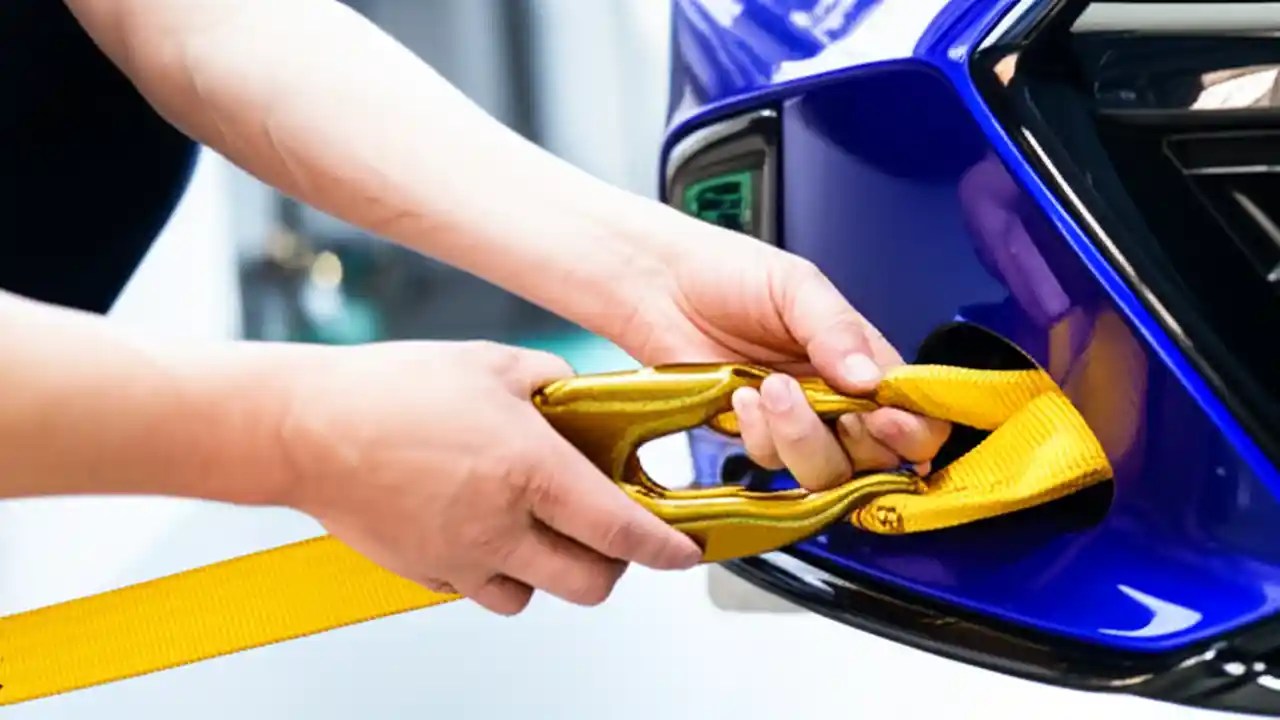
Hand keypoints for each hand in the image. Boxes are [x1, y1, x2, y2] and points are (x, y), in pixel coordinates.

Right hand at [272, 340, 701, 614]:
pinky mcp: (426, 572)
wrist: (305, 426)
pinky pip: (480, 589)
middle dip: (614, 566)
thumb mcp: (492, 364)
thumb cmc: (388, 390)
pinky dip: (496, 570)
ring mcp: (460, 557)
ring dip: (551, 570)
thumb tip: (583, 397)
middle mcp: (499, 525)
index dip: (664, 548)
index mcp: (528, 470)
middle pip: (590, 583)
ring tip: (537, 525)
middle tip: (610, 533)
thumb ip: (553, 382)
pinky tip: (482, 525)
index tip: (683, 551)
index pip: (620, 529)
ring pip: (534, 595)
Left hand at [618, 219, 950, 490]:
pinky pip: (770, 462)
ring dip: (801, 436)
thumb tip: (871, 379)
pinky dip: (758, 434)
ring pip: (825, 471)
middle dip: (858, 441)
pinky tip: (740, 396)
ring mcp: (796, 423)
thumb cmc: (727, 272)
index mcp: (863, 357)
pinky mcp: (752, 437)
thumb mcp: (795, 286)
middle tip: (832, 407)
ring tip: (770, 388)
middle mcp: (837, 398)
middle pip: (877, 456)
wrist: (657, 284)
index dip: (913, 428)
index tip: (888, 418)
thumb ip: (837, 329)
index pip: (916, 412)